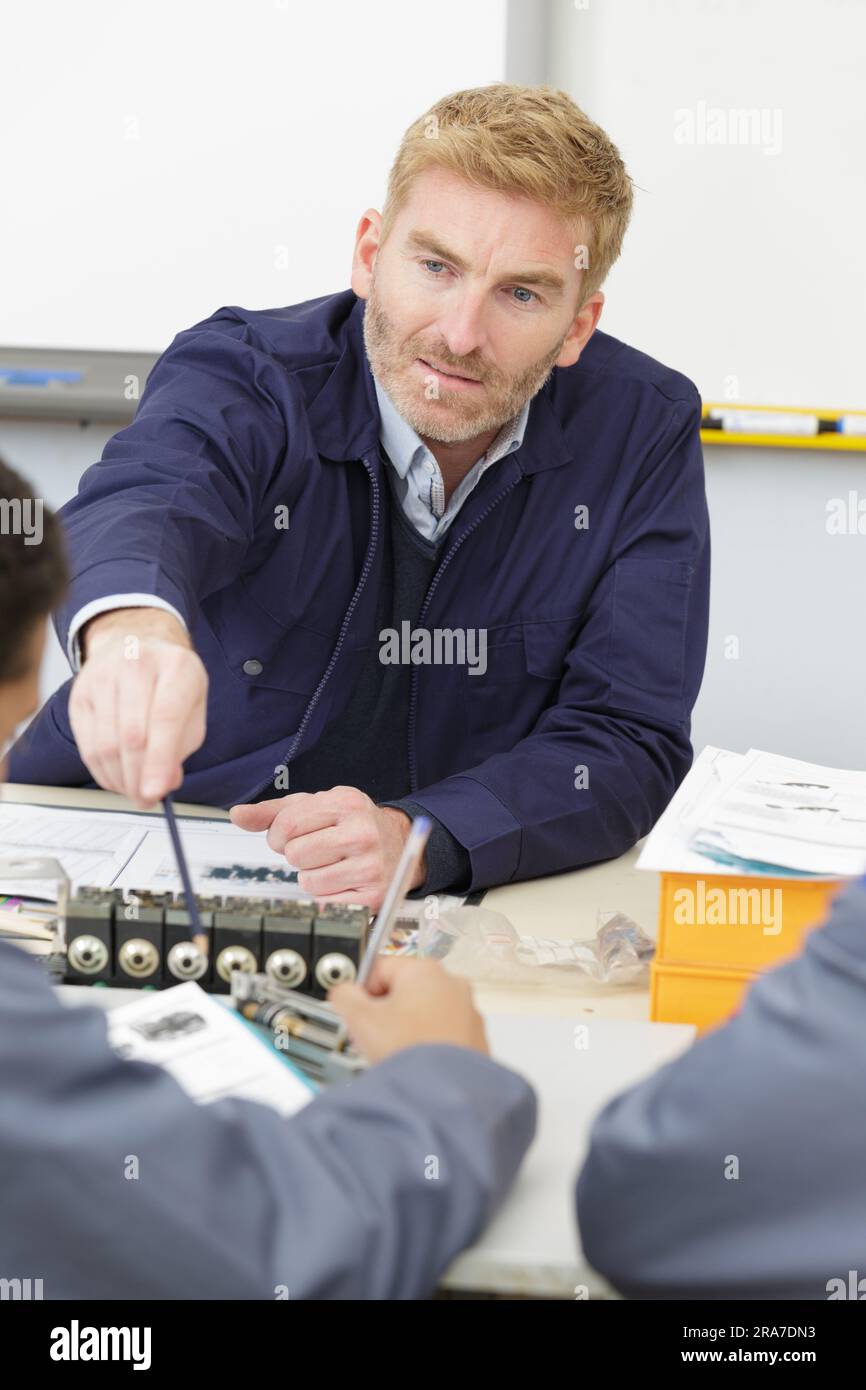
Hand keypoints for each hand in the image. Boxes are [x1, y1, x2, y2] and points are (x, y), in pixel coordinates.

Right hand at [68, 608, 207, 806]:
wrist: (137, 643)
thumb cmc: (171, 681)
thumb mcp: (192, 707)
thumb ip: (182, 746)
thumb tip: (164, 783)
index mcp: (176, 665)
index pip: (165, 717)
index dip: (159, 760)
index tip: (156, 793)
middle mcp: (136, 664)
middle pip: (131, 735)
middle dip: (138, 778)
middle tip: (146, 800)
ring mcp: (102, 676)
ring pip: (105, 743)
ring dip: (120, 778)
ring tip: (134, 790)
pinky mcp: (79, 693)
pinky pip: (87, 743)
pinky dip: (101, 770)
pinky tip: (116, 778)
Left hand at [229, 787, 425, 910]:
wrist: (399, 843)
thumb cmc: (351, 824)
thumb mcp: (316, 807)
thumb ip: (274, 812)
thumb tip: (238, 815)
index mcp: (345, 803)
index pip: (286, 825)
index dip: (279, 836)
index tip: (292, 837)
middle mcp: (362, 832)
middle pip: (295, 855)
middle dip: (299, 856)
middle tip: (319, 851)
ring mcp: (370, 865)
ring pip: (308, 882)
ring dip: (313, 877)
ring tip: (333, 865)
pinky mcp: (373, 895)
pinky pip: (324, 902)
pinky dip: (327, 896)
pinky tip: (342, 881)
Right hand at [328, 957, 488, 1062]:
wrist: (443, 1093)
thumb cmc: (409, 1051)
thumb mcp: (360, 1019)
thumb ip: (344, 995)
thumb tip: (343, 991)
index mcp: (424, 971)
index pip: (380, 969)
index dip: (363, 992)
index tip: (358, 1013)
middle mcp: (452, 984)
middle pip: (404, 991)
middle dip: (385, 1013)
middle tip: (375, 1037)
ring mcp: (468, 1011)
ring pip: (426, 1013)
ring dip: (407, 1029)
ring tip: (395, 1053)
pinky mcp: (475, 1037)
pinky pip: (444, 1034)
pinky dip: (429, 1044)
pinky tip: (417, 1062)